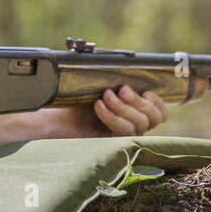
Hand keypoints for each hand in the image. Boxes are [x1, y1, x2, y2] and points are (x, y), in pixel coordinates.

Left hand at [4, 85, 169, 140]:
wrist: (51, 119)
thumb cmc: (72, 102)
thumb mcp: (96, 86)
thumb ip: (113, 80)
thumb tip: (125, 66)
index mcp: (132, 112)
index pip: (159, 114)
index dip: (157, 102)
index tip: (145, 90)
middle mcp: (130, 126)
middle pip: (153, 118)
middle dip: (139, 101)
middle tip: (122, 89)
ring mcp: (120, 137)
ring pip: (139, 125)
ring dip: (124, 108)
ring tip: (105, 96)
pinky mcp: (109, 145)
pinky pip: (122, 132)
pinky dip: (112, 116)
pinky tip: (98, 106)